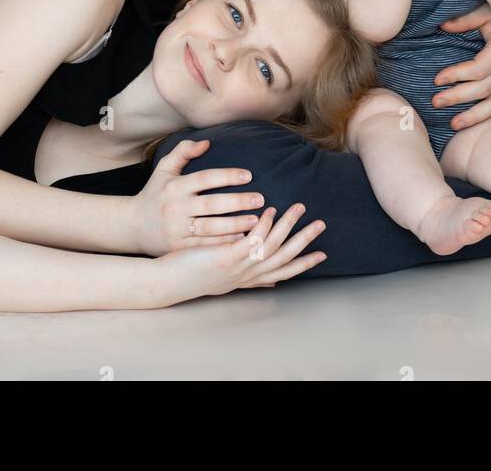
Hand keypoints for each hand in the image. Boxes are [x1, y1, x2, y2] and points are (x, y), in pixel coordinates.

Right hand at [132, 139, 264, 256]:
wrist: (133, 226)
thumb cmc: (155, 193)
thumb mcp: (164, 168)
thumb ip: (183, 151)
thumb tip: (207, 142)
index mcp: (175, 187)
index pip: (205, 178)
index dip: (227, 176)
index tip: (249, 175)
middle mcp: (175, 208)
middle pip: (211, 204)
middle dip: (238, 202)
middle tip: (260, 199)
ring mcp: (177, 230)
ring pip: (210, 228)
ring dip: (235, 225)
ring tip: (256, 222)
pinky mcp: (179, 248)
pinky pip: (205, 246)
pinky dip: (223, 245)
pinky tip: (242, 241)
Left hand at [155, 203, 326, 301]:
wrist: (169, 282)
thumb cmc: (192, 274)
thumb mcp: (224, 276)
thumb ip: (245, 272)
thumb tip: (266, 278)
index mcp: (248, 279)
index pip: (283, 271)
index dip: (303, 263)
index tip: (322, 254)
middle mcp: (247, 275)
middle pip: (284, 258)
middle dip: (305, 241)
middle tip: (322, 225)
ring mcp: (238, 267)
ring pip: (272, 246)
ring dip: (288, 226)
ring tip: (300, 208)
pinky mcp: (227, 258)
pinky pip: (252, 240)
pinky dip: (264, 226)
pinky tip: (270, 211)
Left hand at [435, 4, 490, 129]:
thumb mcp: (486, 9)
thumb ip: (466, 19)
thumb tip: (442, 26)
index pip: (479, 69)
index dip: (458, 75)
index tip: (437, 79)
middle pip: (484, 89)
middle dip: (459, 97)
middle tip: (435, 102)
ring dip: (473, 115)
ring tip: (453, 124)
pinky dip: (484, 113)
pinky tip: (468, 120)